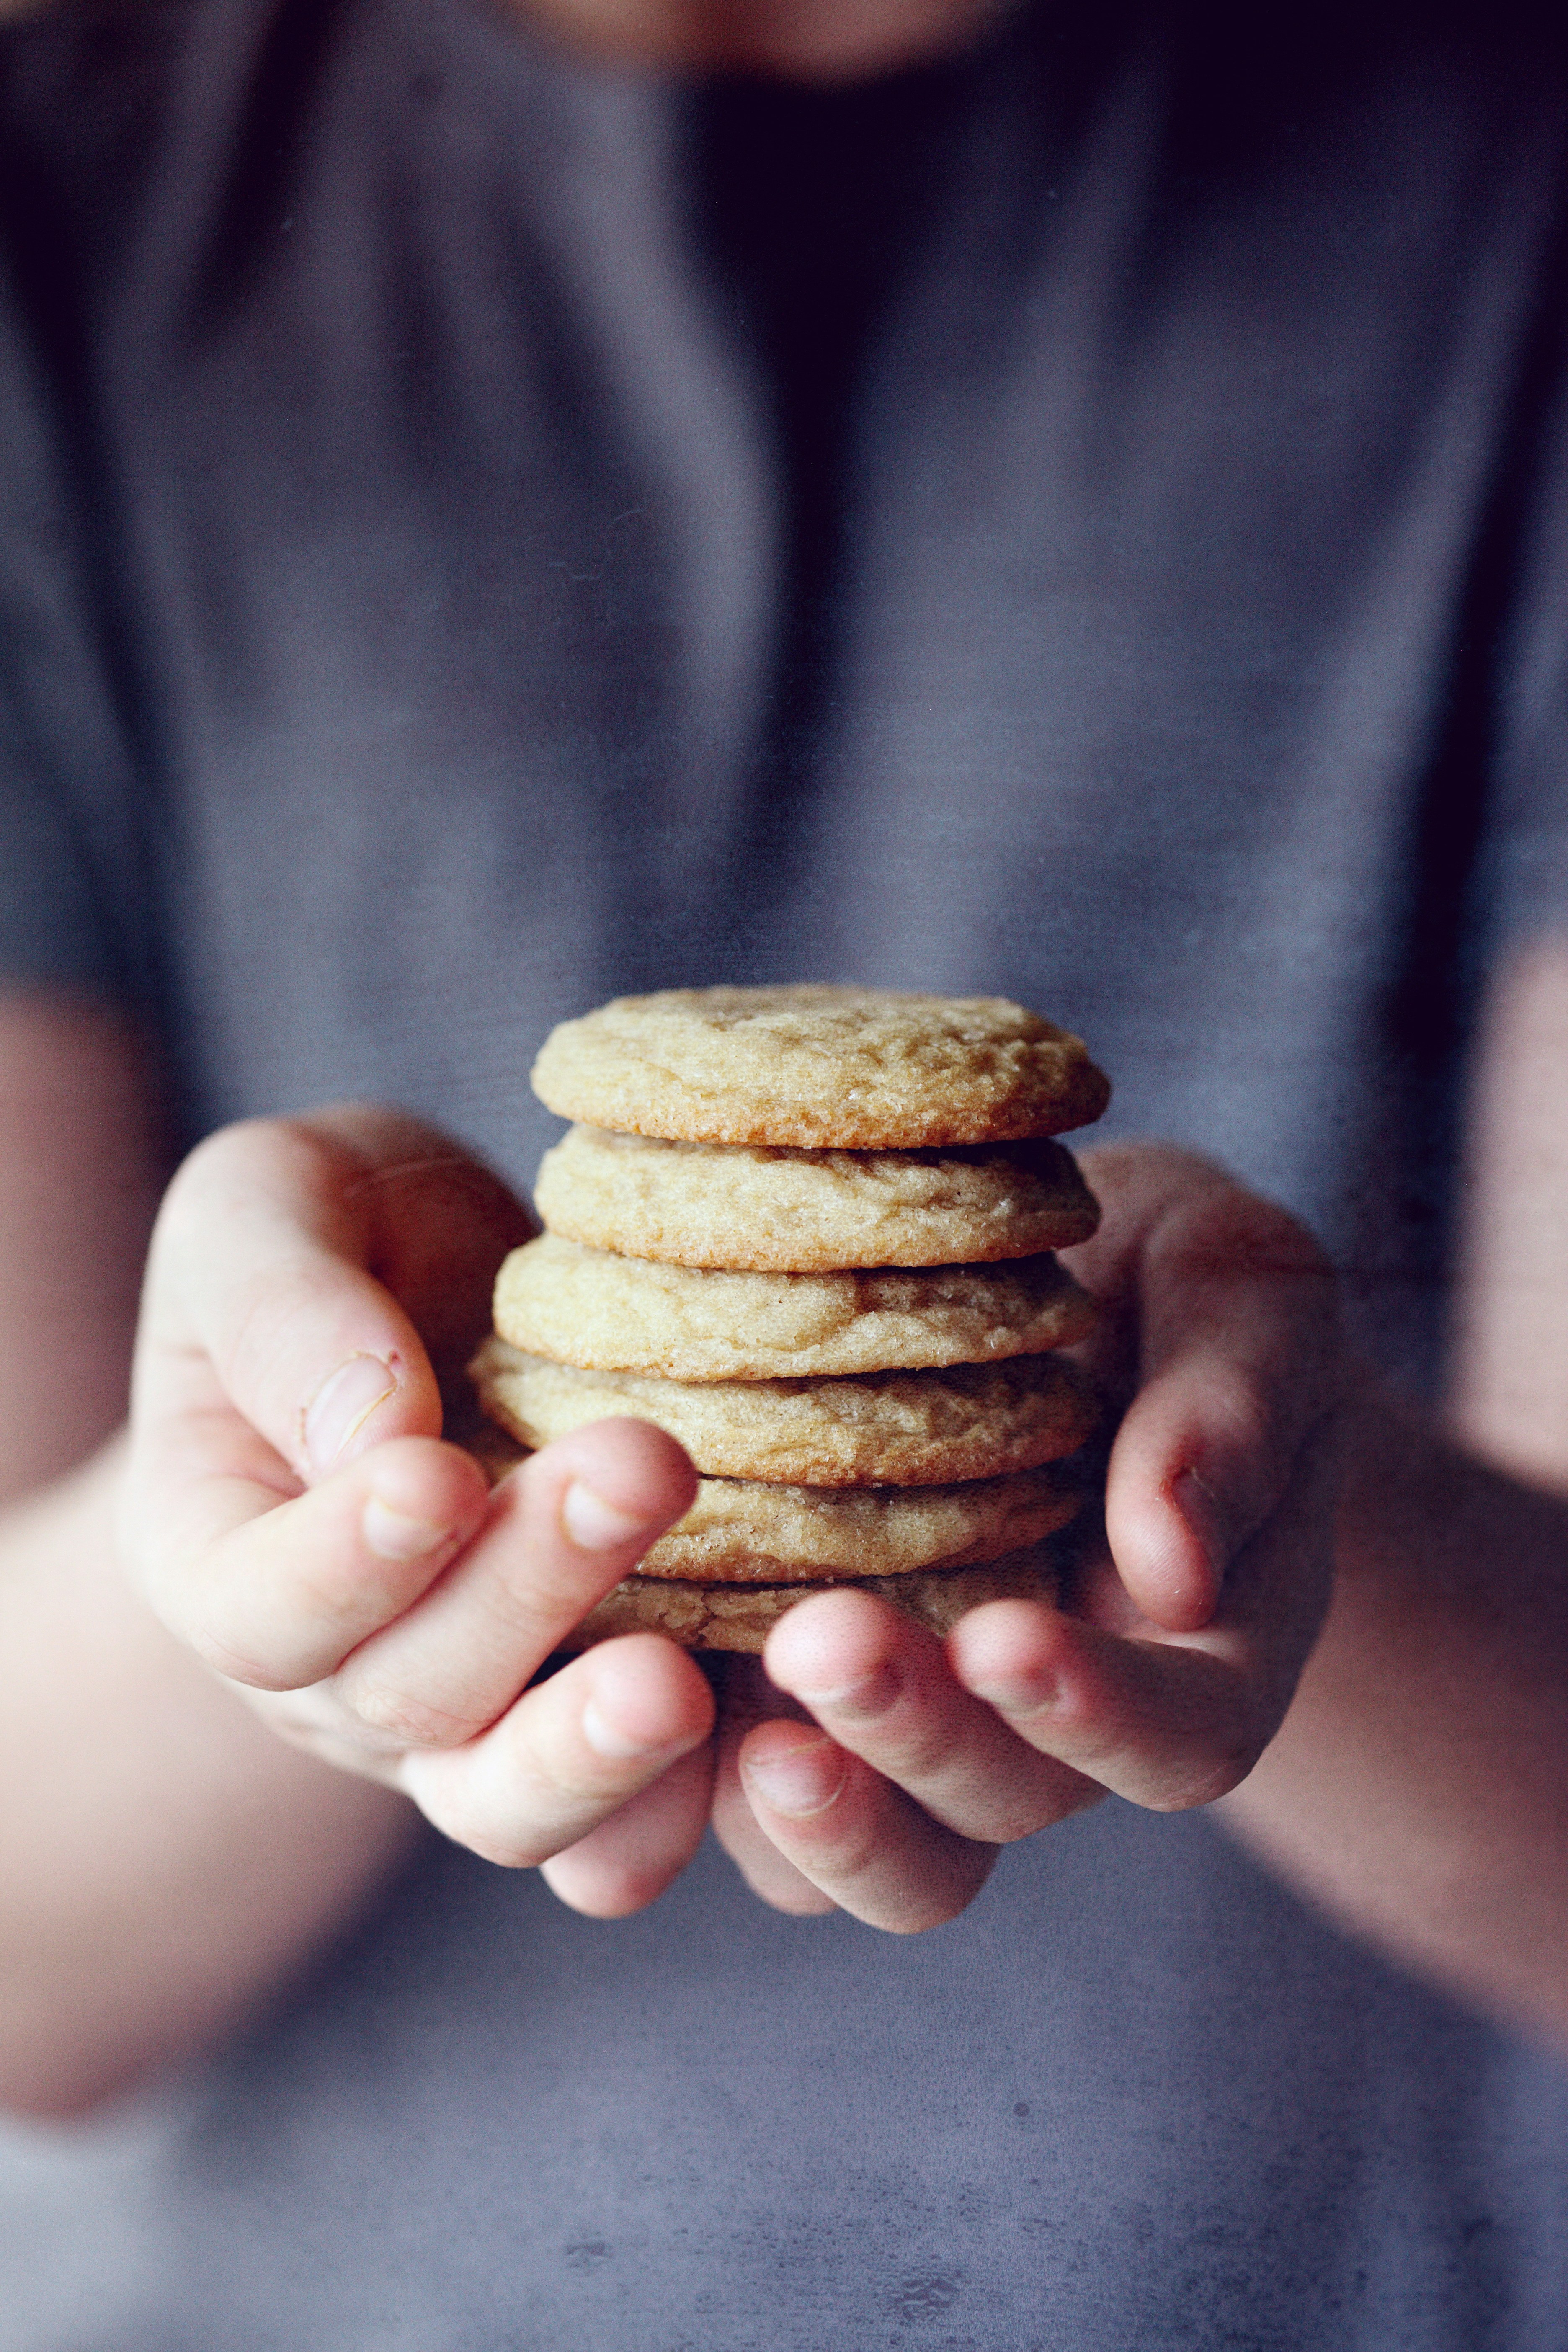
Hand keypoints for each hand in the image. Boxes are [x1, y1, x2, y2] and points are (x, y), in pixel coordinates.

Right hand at [120, 1105, 719, 1915]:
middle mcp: (338, 1677)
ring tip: (682, 1686)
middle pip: (413, 1697)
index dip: (343, 1564)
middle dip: (526, 1595)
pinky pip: (637, 1822)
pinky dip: (705, 1799)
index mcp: (223, 1555)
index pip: (259, 1609)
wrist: (460, 1290)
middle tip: (643, 1470)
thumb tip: (373, 1435)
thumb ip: (283, 1308)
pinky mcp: (602, 1725)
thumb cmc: (346, 1234)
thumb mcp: (271, 1206)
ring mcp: (472, 1723)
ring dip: (598, 1756)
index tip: (439, 1476)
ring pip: (515, 1807)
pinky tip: (777, 1737)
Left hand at [708, 1143, 1344, 1929]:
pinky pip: (759, 1795)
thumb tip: (1177, 1569)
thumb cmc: (1185, 1285)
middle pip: (1004, 1805)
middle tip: (824, 1642)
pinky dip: (703, 1783)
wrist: (1070, 1284)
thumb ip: (1233, 1416)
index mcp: (1205, 1653)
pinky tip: (634, 1692)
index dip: (1098, 1712)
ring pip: (884, 1851)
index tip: (1005, 1637)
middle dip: (918, 1741)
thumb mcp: (1246, 1297)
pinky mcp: (808, 1693)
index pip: (1179, 1738)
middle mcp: (1063, 1723)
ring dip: (817, 1812)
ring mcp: (935, 1721)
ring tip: (741, 1735)